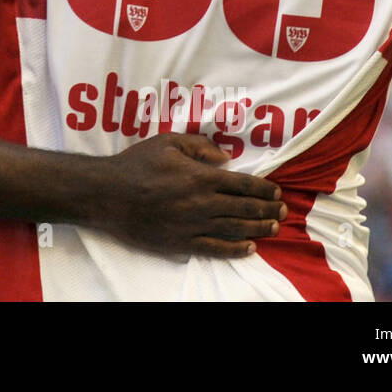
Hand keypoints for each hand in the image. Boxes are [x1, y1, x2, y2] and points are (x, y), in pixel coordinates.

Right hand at [81, 132, 286, 257]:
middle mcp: (201, 203)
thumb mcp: (166, 142)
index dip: (263, 188)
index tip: (277, 191)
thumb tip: (225, 156)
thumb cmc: (136, 164)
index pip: (242, 184)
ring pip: (235, 229)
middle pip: (244, 208)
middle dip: (267, 209)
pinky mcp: (181, 242)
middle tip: (283, 210)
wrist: (107, 194)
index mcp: (200, 176)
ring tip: (274, 227)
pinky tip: (249, 247)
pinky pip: (215, 248)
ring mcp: (192, 225)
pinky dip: (235, 249)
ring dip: (259, 228)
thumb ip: (199, 145)